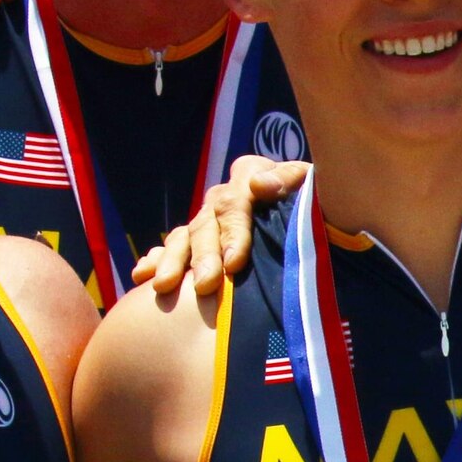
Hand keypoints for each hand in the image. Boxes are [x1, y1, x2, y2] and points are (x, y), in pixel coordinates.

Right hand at [131, 156, 309, 295]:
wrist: (319, 215)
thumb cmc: (318, 200)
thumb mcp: (313, 184)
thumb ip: (293, 180)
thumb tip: (260, 185)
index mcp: (250, 175)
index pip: (236, 202)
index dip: (234, 233)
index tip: (234, 263)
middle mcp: (224, 196)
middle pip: (207, 224)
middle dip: (203, 257)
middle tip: (204, 286)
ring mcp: (208, 219)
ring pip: (184, 237)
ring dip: (172, 262)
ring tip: (163, 286)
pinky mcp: (198, 239)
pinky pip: (171, 248)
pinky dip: (156, 260)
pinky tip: (142, 275)